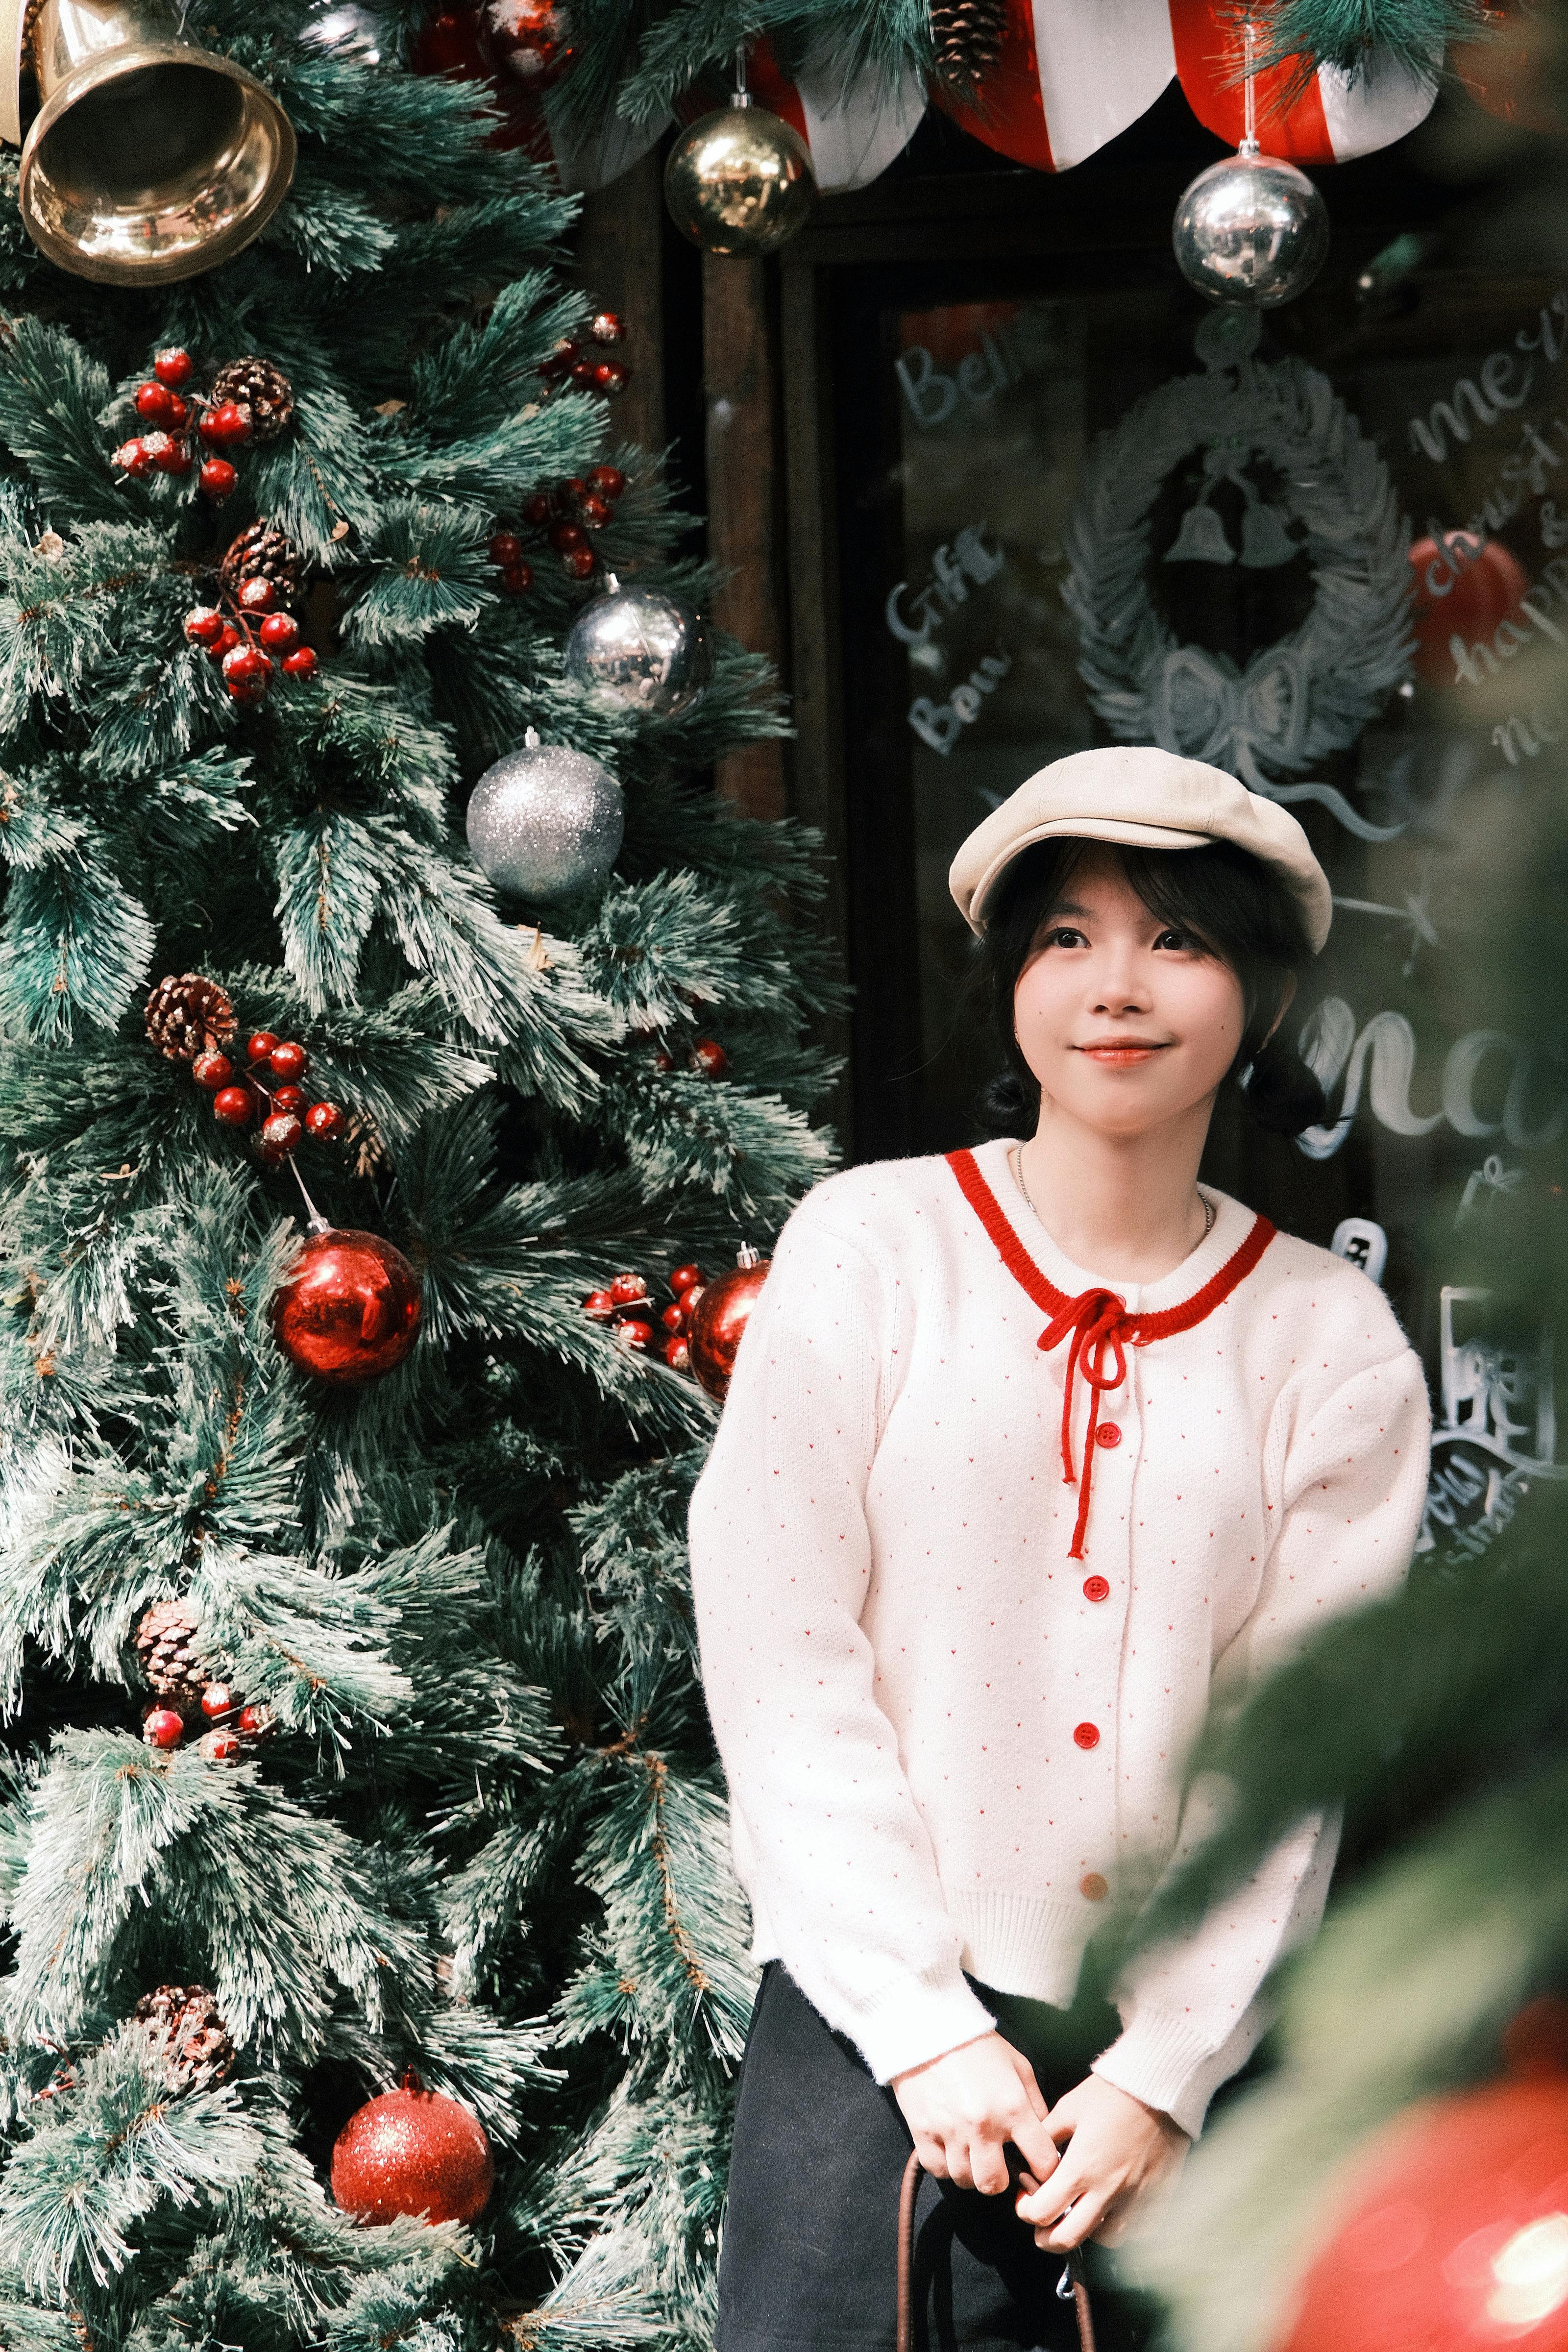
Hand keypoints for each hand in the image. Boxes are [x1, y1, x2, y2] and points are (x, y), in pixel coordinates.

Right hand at [890, 2031, 1061, 2195]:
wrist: (930, 2027)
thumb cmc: (977, 2045)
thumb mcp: (1018, 2065)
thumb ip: (1035, 2104)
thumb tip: (1044, 2139)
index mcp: (1012, 2107)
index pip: (1042, 2161)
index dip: (1045, 2170)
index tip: (1038, 2168)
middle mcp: (982, 2125)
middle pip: (995, 2184)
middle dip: (1000, 2179)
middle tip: (997, 2162)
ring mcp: (949, 2131)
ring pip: (965, 2180)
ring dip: (971, 2171)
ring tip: (972, 2151)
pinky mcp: (922, 2131)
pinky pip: (938, 2170)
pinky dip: (946, 2165)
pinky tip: (951, 2147)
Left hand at [1013, 2075, 1187, 2249]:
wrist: (1162, 2086)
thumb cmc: (1115, 2092)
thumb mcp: (1070, 2107)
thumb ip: (1048, 2135)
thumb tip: (1035, 2155)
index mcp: (1082, 2167)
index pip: (1043, 2212)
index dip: (1026, 2210)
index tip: (1027, 2199)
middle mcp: (1108, 2190)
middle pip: (1068, 2239)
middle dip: (1046, 2237)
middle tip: (1043, 2224)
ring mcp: (1136, 2198)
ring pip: (1104, 2239)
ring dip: (1087, 2231)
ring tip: (1083, 2211)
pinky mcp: (1159, 2197)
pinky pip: (1136, 2230)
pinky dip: (1121, 2225)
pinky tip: (1114, 2207)